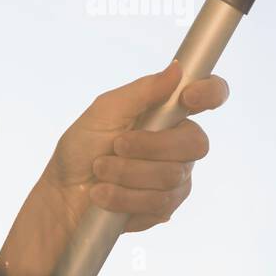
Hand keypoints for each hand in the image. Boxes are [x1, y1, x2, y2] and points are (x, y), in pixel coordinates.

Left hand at [43, 61, 230, 231]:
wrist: (64, 193)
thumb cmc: (83, 147)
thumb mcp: (106, 111)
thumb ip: (143, 91)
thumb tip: (177, 69)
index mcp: (169, 112)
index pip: (210, 94)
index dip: (210, 93)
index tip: (188, 98)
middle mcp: (180, 142)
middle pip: (196, 143)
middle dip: (149, 147)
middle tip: (116, 146)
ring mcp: (177, 176)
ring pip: (172, 175)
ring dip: (127, 173)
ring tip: (100, 172)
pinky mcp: (167, 206)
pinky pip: (160, 202)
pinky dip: (124, 196)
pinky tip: (105, 194)